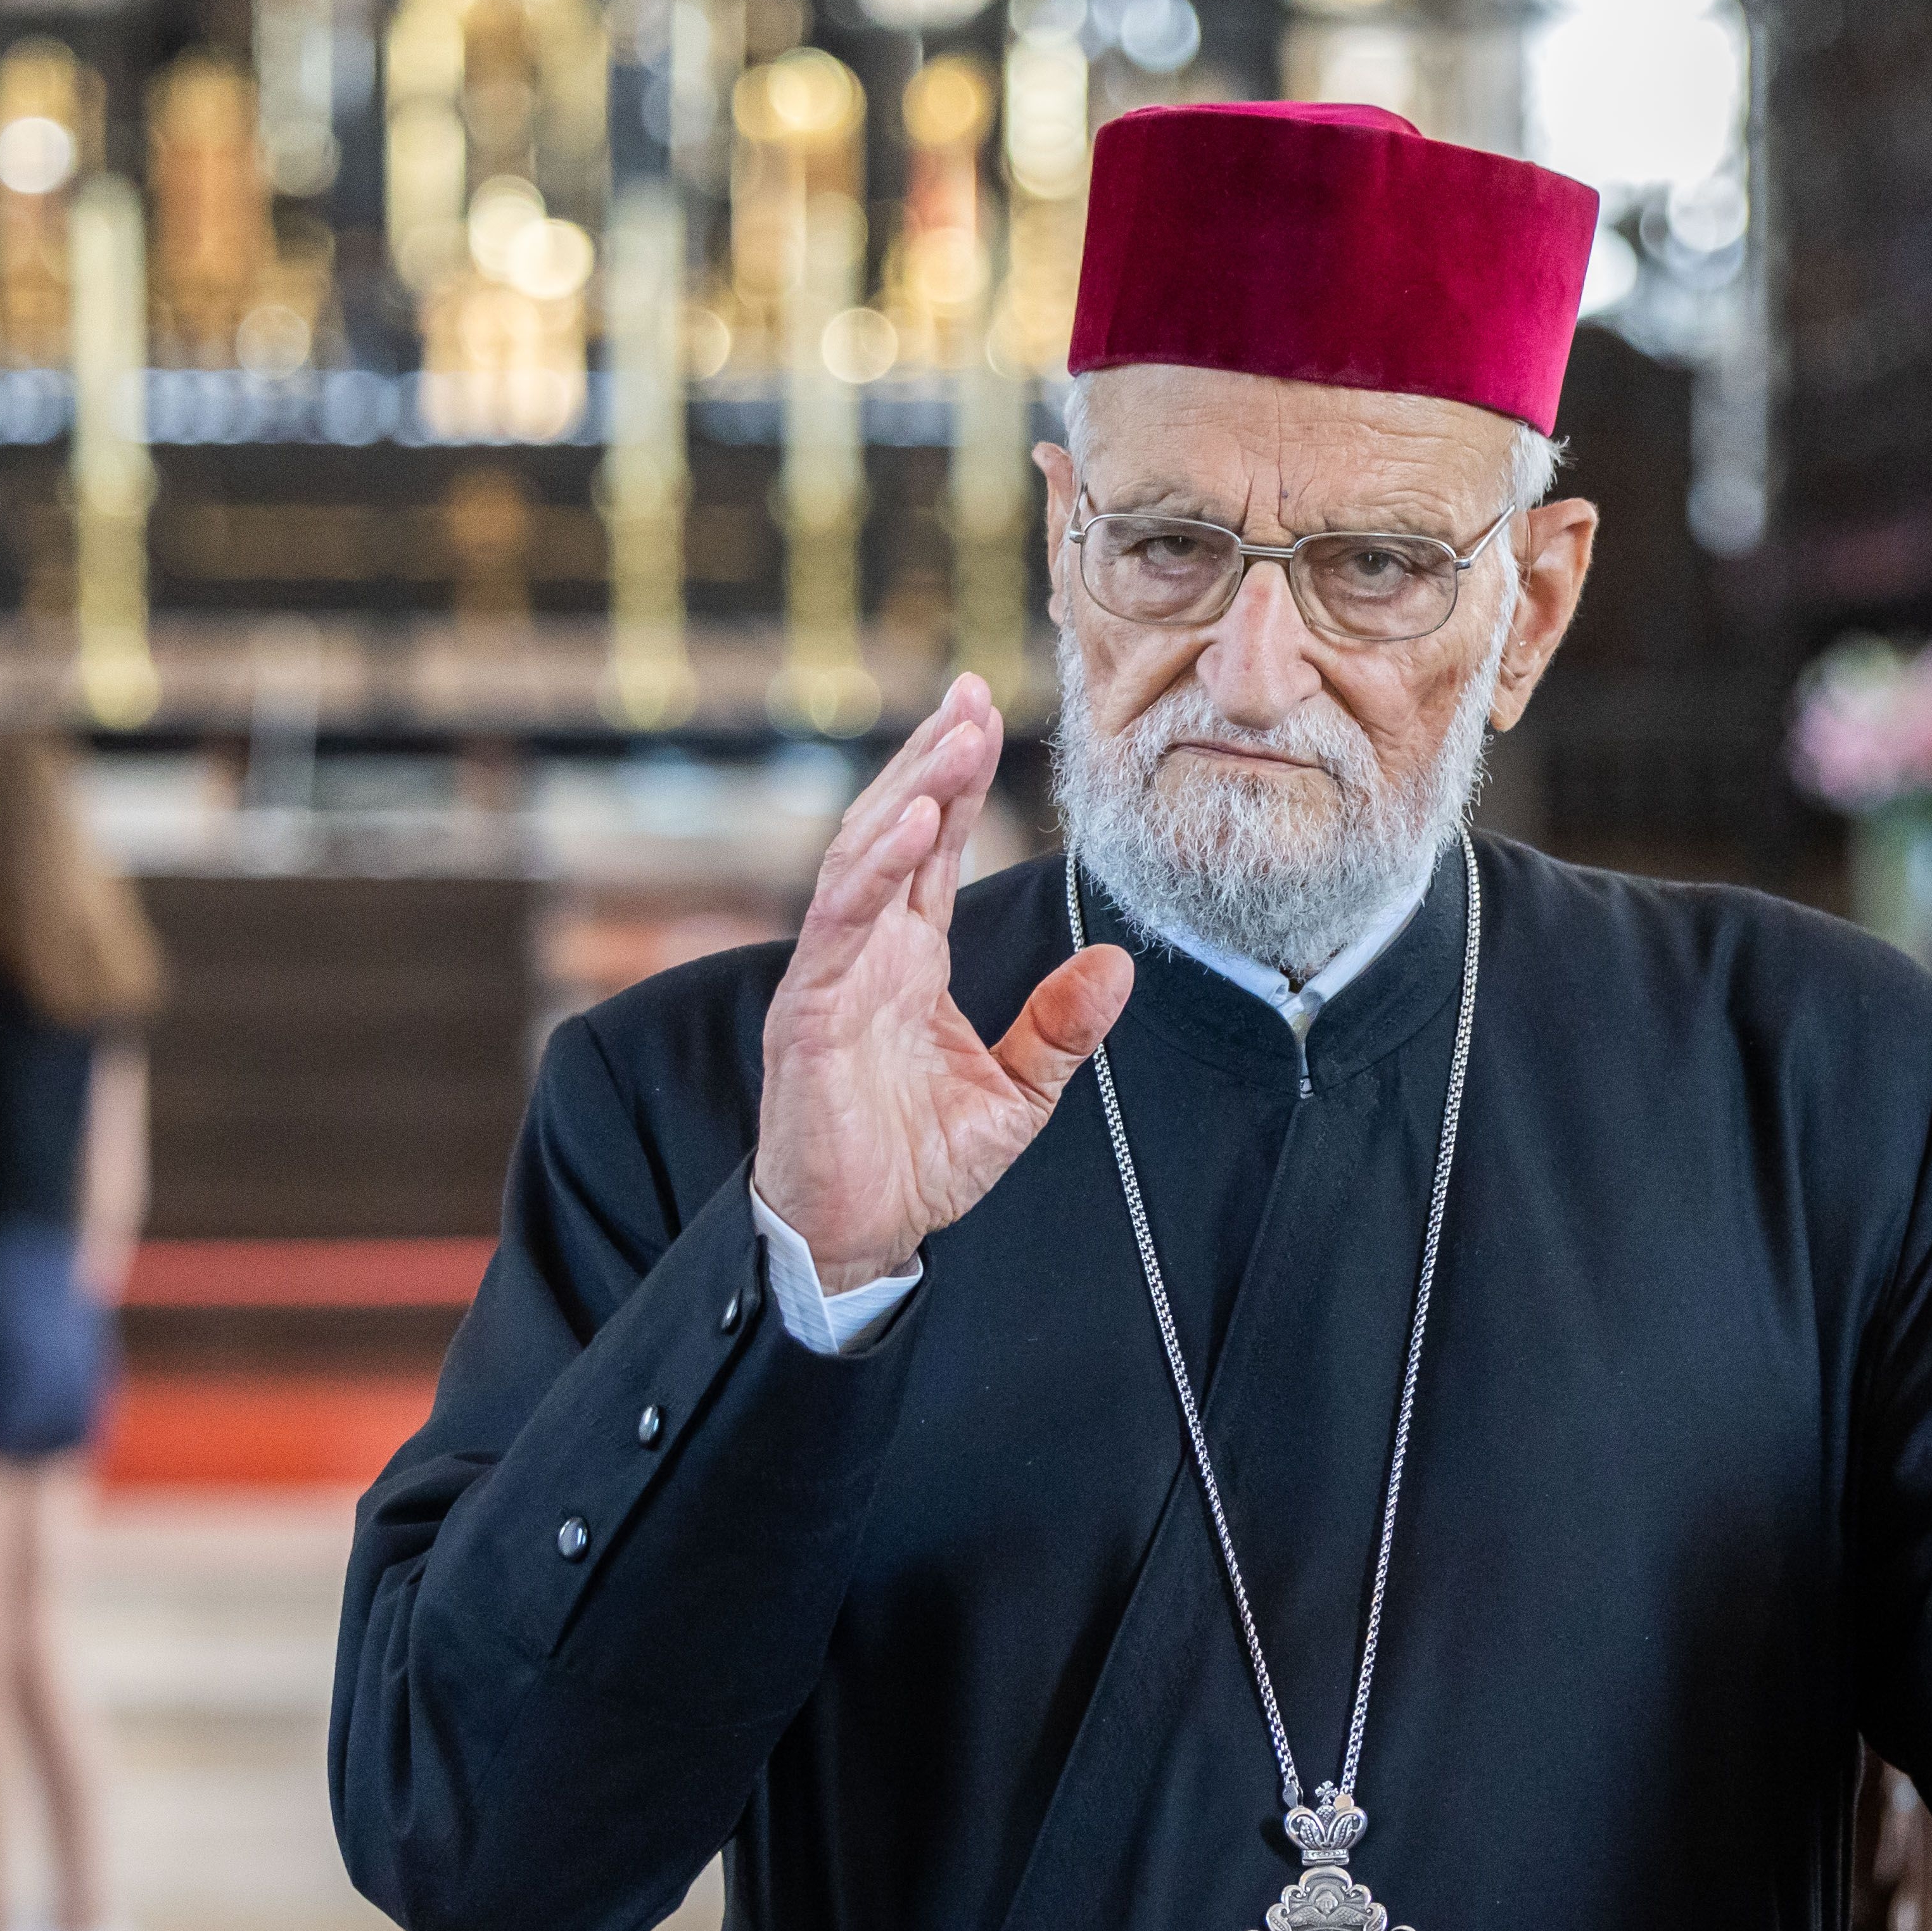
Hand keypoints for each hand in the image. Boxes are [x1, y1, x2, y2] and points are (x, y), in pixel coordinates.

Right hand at [749, 675, 1132, 1293]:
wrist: (860, 1238)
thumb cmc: (916, 1166)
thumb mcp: (1016, 1094)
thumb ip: (1061, 1028)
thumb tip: (1121, 968)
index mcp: (907, 960)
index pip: (931, 849)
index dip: (955, 779)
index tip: (984, 710)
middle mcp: (865, 954)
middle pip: (894, 831)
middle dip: (930, 759)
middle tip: (971, 692)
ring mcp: (832, 977)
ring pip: (862, 859)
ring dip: (908, 794)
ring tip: (952, 737)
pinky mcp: (811, 1013)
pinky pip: (840, 925)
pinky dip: (875, 871)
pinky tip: (913, 827)